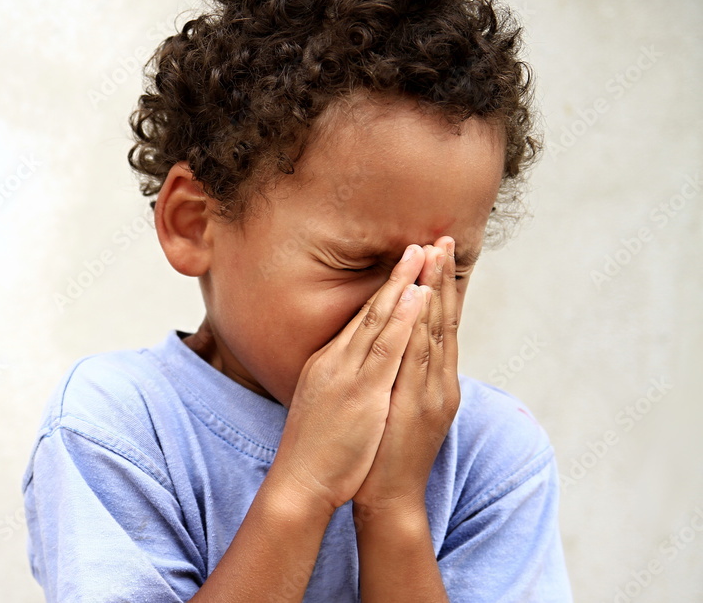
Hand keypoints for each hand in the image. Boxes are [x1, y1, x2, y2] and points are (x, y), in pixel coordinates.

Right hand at [266, 244, 430, 517]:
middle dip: (398, 274)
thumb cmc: (315, 450)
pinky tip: (417, 296)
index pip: (362, 318)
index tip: (406, 264)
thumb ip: (338, 381)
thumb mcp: (323, 404)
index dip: (386, 289)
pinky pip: (385, 348)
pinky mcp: (358, 391)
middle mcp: (335, 360)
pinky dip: (402, 319)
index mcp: (329, 363)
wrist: (300, 480)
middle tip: (420, 243)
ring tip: (424, 254)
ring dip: (403, 284)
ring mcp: (345, 373)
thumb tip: (354, 371)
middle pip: (371, 309)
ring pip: (379, 319)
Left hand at [351, 237, 460, 514]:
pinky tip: (420, 299)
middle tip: (444, 237)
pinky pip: (418, 357)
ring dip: (435, 290)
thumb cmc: (387, 451)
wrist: (389, 497)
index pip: (438, 323)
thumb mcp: (399, 405)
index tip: (438, 250)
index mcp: (433, 379)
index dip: (439, 286)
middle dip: (442, 277)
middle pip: (441, 319)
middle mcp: (437, 381)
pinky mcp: (417, 405)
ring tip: (436, 253)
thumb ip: (404, 375)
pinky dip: (420, 326)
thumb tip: (400, 349)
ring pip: (433, 331)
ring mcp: (429, 392)